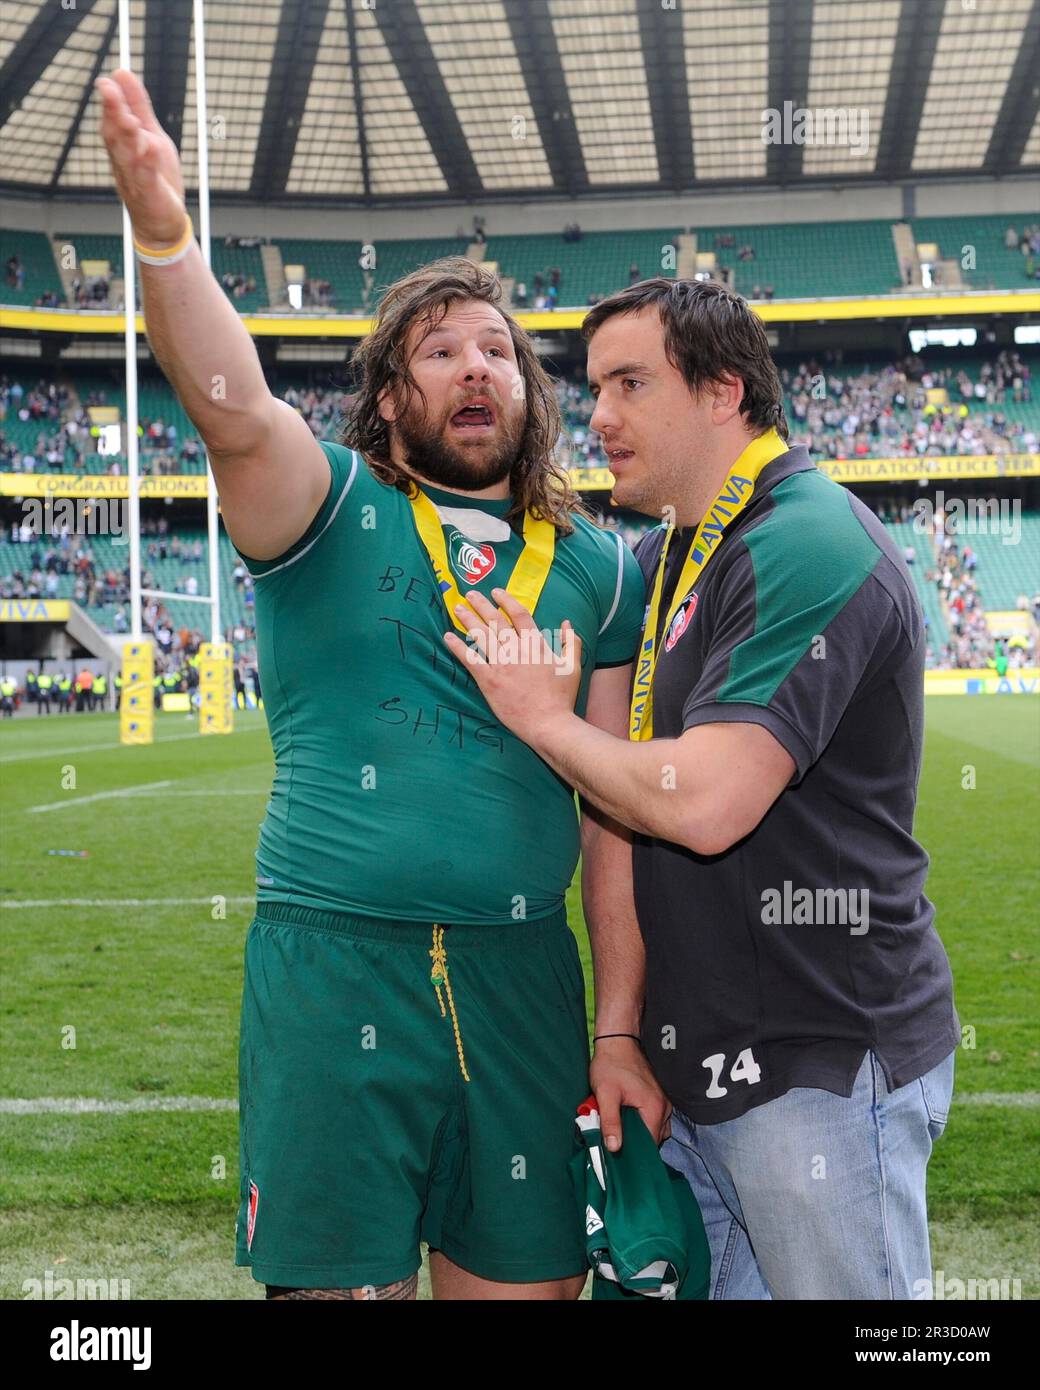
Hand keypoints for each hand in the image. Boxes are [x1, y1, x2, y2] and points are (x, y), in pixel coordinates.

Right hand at [96, 69, 187, 247]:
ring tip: (128, 116)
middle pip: (114, 135)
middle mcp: (124, 161)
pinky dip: (147, 163)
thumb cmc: (156, 178)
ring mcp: (135, 179)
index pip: (113, 119)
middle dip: (112, 112)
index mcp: (122, 146)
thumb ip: (139, 108)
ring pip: (127, 155)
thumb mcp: (151, 136)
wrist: (162, 224)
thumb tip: (123, 73)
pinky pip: (146, 178)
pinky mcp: (149, 195)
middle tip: (109, 88)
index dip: (112, 101)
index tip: (111, 79)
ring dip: (126, 134)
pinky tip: (149, 147)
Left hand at [443, 587, 582, 744]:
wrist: (548, 723)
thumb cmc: (561, 697)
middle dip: (482, 604)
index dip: (506, 600)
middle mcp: (516, 650)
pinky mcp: (488, 681)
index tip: (497, 592)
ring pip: (481, 636)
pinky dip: (458, 647)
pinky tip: (448, 637)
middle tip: (470, 594)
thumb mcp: (573, 666)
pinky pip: (470, 659)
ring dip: (468, 620)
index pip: (519, 614)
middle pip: (495, 621)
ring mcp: (501, 665)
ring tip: (458, 608)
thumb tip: (566, 623)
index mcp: (536, 644)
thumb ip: (571, 642)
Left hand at [590, 1037, 671, 1151]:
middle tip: (619, 1146)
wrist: (618, 1041)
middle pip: (656, 1138)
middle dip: (639, 1145)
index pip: (651, 1144)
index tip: (621, 1159)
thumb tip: (615, 1148)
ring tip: (623, 1133)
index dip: (636, 1154)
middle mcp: (665, 1106)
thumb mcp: (605, 1094)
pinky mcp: (659, 1096)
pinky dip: (646, 1123)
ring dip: (643, 1134)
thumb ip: (611, 1122)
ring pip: (658, 1128)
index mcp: (654, 1108)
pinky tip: (630, 1120)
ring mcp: (664, 1100)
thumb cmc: (610, 1066)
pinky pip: (657, 1118)